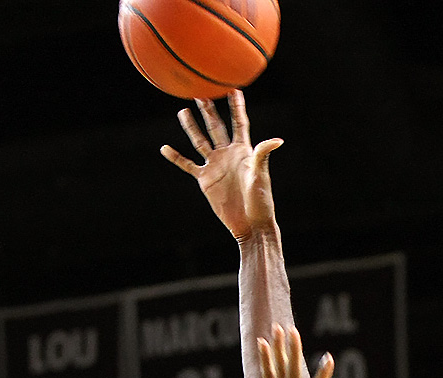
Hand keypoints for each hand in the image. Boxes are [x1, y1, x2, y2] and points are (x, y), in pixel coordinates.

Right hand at [160, 89, 281, 240]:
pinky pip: (188, 165)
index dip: (237, 107)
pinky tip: (165, 148)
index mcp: (243, 150)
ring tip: (183, 111)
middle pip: (216, 127)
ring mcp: (216, 166)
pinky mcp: (206, 180)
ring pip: (200, 141)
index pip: (239, 123)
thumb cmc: (260, 201)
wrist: (250, 223)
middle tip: (200, 92)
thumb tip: (277, 140)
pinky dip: (176, 157)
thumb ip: (263, 155)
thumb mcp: (261, 176)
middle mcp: (228, 155)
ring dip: (191, 127)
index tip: (233, 89)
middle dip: (209, 110)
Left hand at [252, 325, 367, 377]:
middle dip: (293, 350)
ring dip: (278, 348)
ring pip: (278, 369)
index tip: (329, 358)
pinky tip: (263, 343)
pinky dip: (266, 359)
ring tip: (278, 327)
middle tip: (293, 330)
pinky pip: (268, 375)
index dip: (324, 374)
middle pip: (292, 372)